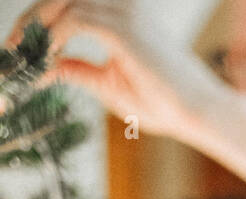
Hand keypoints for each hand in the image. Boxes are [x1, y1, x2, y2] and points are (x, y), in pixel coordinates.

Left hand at [5, 1, 220, 139]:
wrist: (197, 112)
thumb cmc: (164, 102)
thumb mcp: (109, 85)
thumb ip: (80, 70)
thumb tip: (51, 66)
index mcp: (121, 15)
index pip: (70, 6)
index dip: (40, 24)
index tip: (20, 49)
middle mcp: (121, 6)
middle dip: (31, 22)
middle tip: (11, 50)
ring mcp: (123, 12)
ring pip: (63, 4)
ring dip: (36, 28)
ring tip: (21, 54)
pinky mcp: (121, 27)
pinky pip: (73, 21)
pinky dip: (52, 39)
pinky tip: (42, 59)